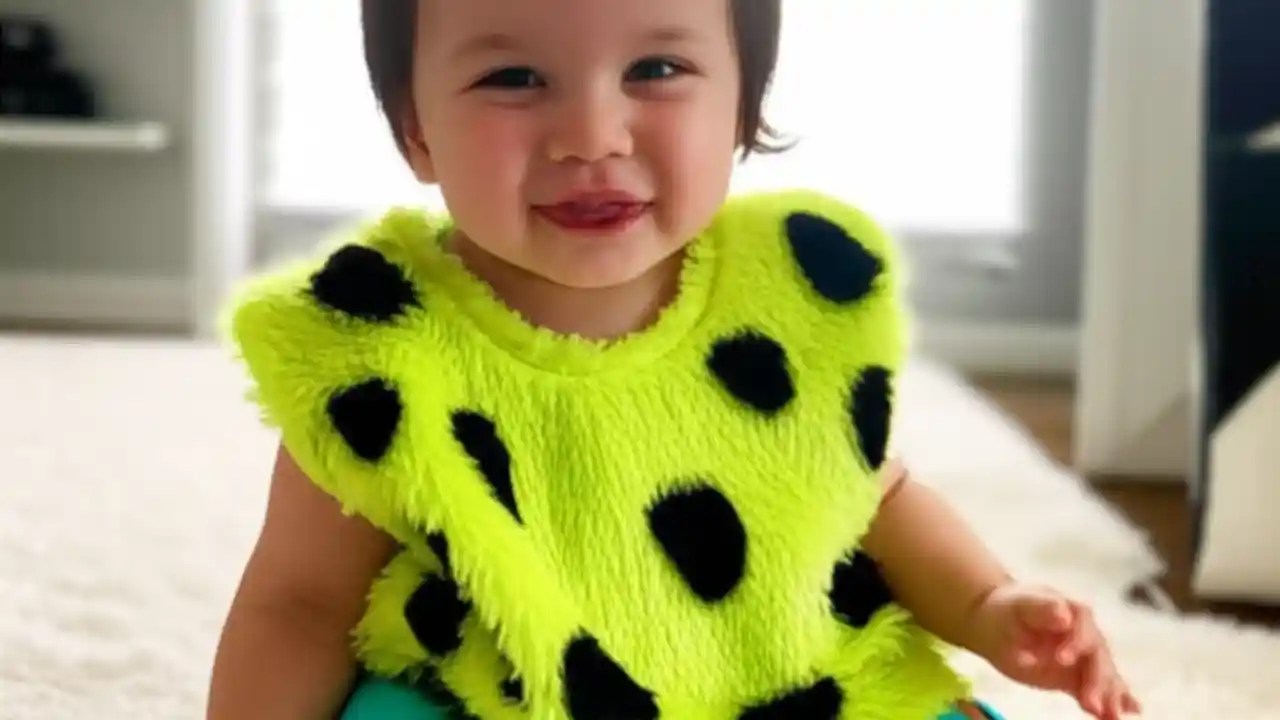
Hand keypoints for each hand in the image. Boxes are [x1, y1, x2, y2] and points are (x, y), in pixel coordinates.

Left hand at [968, 584, 1140, 719]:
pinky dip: (1114, 700)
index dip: (1076, 644)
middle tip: (1090, 704)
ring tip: (1112, 717)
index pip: (1082, 630)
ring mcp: (1085, 658)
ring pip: (1103, 677)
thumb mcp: (1020, 606)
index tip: (1061, 660)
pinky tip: (1130, 711)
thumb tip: (1064, 615)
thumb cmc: (1010, 610)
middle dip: (1097, 682)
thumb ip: (1042, 609)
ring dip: (1110, 696)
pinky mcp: (1077, 677)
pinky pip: (1096, 689)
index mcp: (1074, 613)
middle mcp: (1087, 635)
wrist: (1000, 624)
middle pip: (1098, 659)